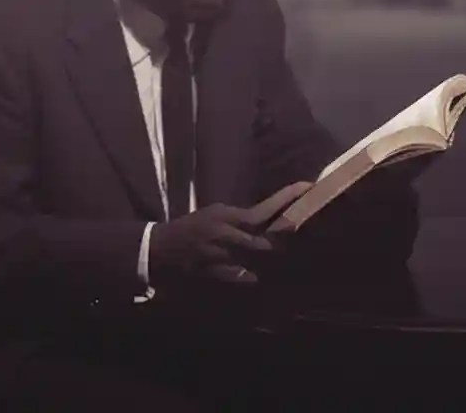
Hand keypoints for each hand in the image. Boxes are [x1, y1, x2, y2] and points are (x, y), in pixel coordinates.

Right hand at [151, 181, 311, 283]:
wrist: (158, 250)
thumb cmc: (190, 229)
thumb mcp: (214, 214)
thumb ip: (239, 219)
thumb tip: (266, 219)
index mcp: (226, 216)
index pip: (264, 209)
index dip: (287, 199)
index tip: (306, 188)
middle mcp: (225, 233)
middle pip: (266, 238)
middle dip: (282, 239)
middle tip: (298, 236)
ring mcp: (219, 254)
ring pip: (255, 257)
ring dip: (267, 259)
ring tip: (281, 259)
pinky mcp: (213, 273)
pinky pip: (241, 276)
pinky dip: (250, 276)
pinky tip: (255, 276)